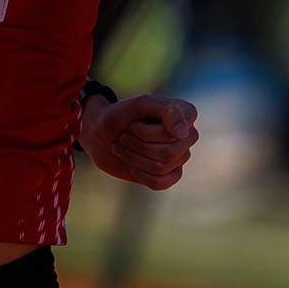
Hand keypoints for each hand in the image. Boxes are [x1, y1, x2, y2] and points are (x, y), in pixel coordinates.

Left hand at [79, 94, 198, 189]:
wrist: (101, 135)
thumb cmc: (120, 116)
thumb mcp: (139, 104)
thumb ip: (166, 110)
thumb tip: (183, 134)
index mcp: (186, 113)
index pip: (175, 133)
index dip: (147, 132)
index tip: (131, 124)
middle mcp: (188, 135)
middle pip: (169, 153)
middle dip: (138, 146)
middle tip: (123, 137)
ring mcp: (180, 156)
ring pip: (162, 167)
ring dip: (134, 157)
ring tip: (122, 147)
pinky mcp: (170, 174)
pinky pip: (160, 183)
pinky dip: (139, 174)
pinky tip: (131, 164)